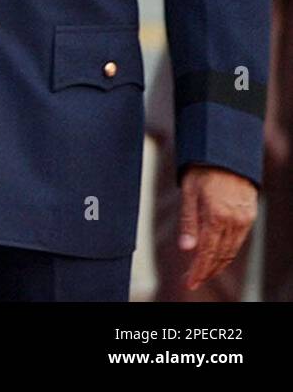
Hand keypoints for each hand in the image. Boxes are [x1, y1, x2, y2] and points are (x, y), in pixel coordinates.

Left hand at [177, 165, 257, 290]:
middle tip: (193, 281)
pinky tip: (217, 256)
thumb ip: (188, 222)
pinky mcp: (250, 215)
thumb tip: (185, 249)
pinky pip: (239, 240)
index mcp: (216, 216)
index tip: (190, 282)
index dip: (199, 270)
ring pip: (232, 250)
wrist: (226, 152)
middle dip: (207, 271)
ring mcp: (244, 219)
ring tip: (203, 273)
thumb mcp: (188, 192)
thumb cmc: (201, 170)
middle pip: (221, 256)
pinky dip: (228, 251)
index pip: (207, 253)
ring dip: (218, 264)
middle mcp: (234, 220)